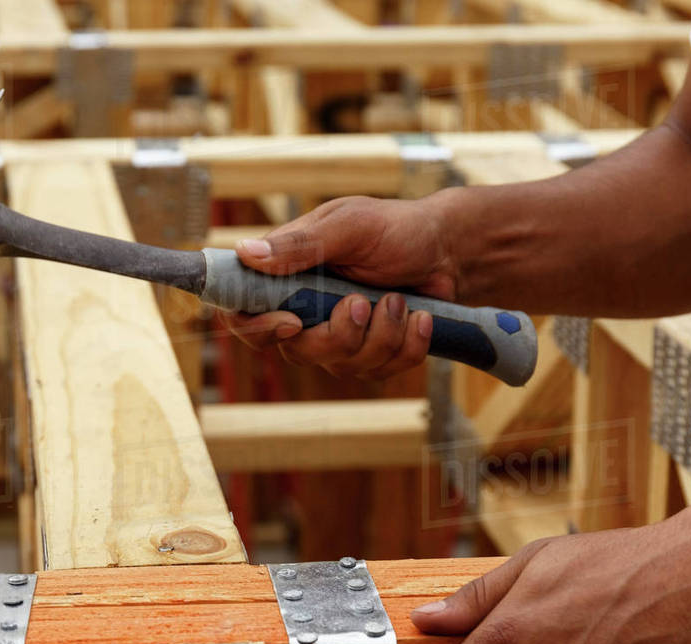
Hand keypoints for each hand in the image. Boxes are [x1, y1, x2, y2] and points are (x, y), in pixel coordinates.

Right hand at [221, 195, 458, 378]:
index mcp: (285, 274)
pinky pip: (379, 371)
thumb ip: (301, 243)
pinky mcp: (370, 353)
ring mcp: (337, 335)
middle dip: (337, 335)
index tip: (292, 322)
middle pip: (294, 350)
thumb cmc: (396, 228)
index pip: (242, 314)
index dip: (257, 328)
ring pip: (341, 365)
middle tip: (364, 302)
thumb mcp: (350, 225)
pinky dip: (406, 346)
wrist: (448, 250)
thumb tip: (246, 253)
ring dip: (381, 335)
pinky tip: (420, 318)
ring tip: (400, 300)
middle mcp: (304, 310)